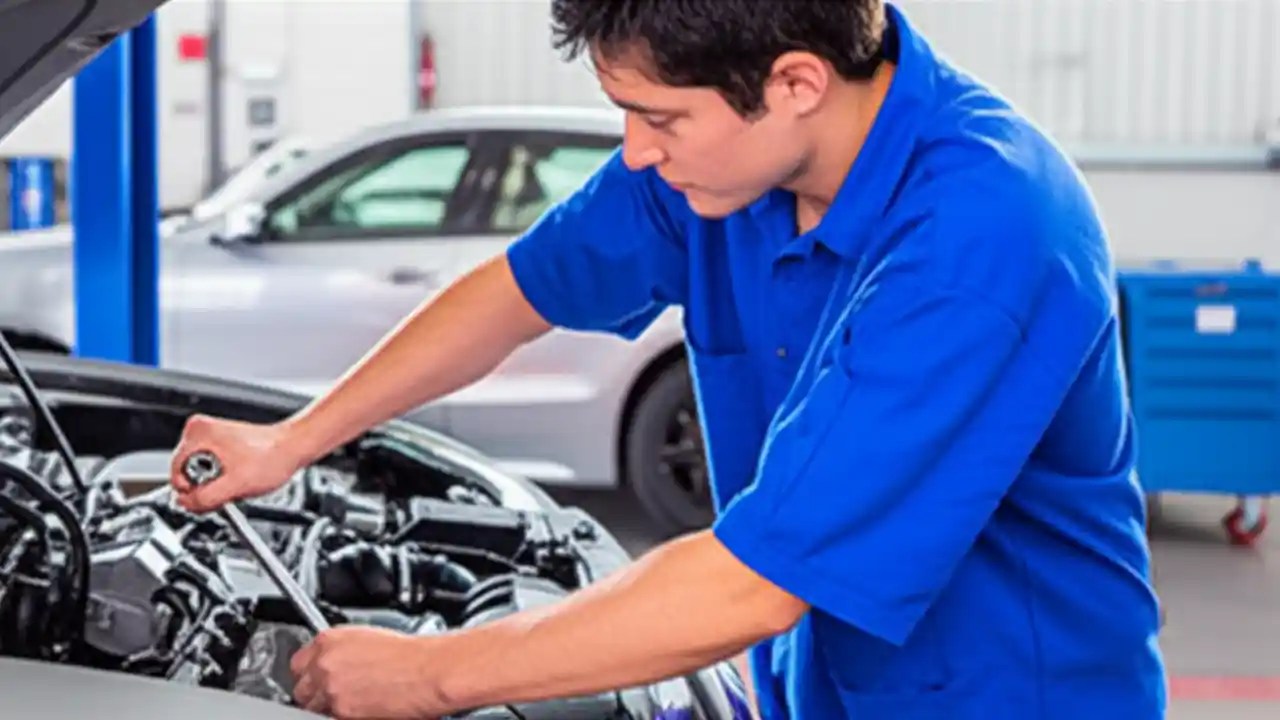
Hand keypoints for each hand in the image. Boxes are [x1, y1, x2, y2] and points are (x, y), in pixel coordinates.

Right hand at [169, 414, 307, 512]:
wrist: (292, 447)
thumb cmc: (271, 458)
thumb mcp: (235, 485)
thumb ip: (204, 497)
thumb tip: (184, 503)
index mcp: (197, 434)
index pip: (176, 475)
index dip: (192, 493)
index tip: (211, 498)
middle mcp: (198, 430)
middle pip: (186, 474)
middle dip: (204, 488)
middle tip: (228, 490)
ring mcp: (208, 434)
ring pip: (197, 473)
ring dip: (213, 484)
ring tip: (236, 482)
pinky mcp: (218, 442)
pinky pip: (208, 468)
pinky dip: (220, 477)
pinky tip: (236, 477)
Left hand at [290, 626, 443, 718]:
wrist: (428, 670)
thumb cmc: (412, 655)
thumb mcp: (369, 638)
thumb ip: (343, 650)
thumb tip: (335, 662)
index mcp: (330, 640)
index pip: (298, 663)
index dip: (311, 673)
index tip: (318, 678)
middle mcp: (324, 664)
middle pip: (301, 687)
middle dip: (315, 692)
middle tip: (335, 693)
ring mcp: (330, 689)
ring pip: (312, 707)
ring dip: (327, 706)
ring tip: (351, 702)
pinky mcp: (341, 711)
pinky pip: (328, 717)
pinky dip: (341, 714)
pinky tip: (360, 708)